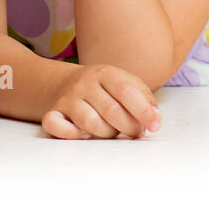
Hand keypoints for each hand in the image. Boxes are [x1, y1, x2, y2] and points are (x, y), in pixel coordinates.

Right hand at [42, 63, 160, 139]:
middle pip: (111, 110)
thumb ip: (144, 98)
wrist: (67, 84)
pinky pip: (56, 125)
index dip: (143, 111)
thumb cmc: (105, 90)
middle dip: (129, 127)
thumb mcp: (126, 83)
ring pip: (90, 123)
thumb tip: (155, 118)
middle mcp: (84, 84)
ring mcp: (67, 99)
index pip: (125, 90)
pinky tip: (82, 134)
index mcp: (104, 73)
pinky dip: (70, 133)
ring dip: (107, 134)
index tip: (155, 125)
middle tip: (135, 131)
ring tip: (112, 130)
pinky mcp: (53, 113)